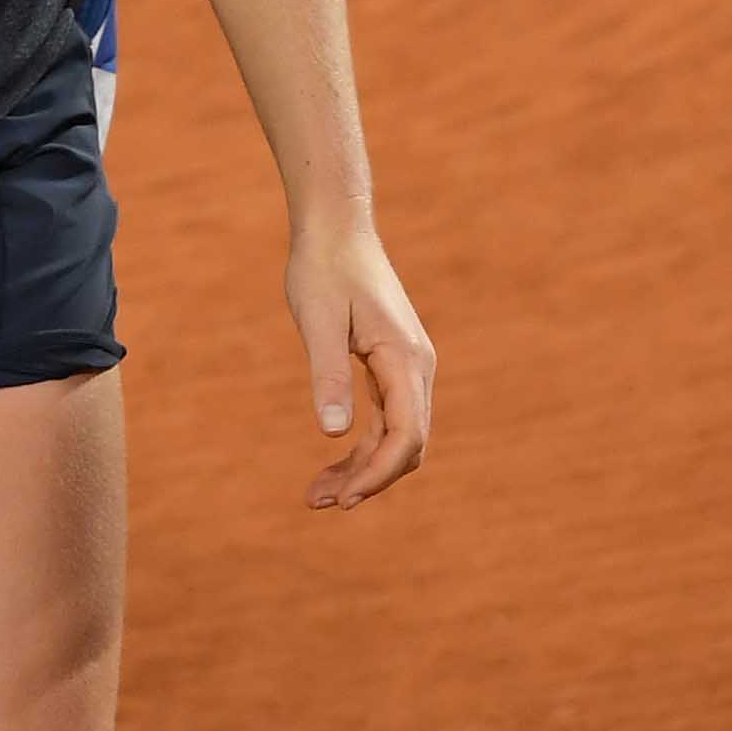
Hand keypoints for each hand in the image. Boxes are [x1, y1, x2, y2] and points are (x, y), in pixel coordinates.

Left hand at [290, 217, 435, 509]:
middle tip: (318, 502)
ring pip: (396, 436)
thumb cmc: (324, 268)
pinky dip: (362, 445)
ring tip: (316, 495)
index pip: (405, 435)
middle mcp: (416, 368)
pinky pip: (386, 419)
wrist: (337, 228)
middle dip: (367, 479)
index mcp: (405, 359)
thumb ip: (328, 374)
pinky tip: (332, 463)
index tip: (342, 499)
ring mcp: (407, 368)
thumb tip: (333, 433)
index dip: (377, 473)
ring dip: (362, 468)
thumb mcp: (318, 321)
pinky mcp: (391, 366)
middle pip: (406, 444)